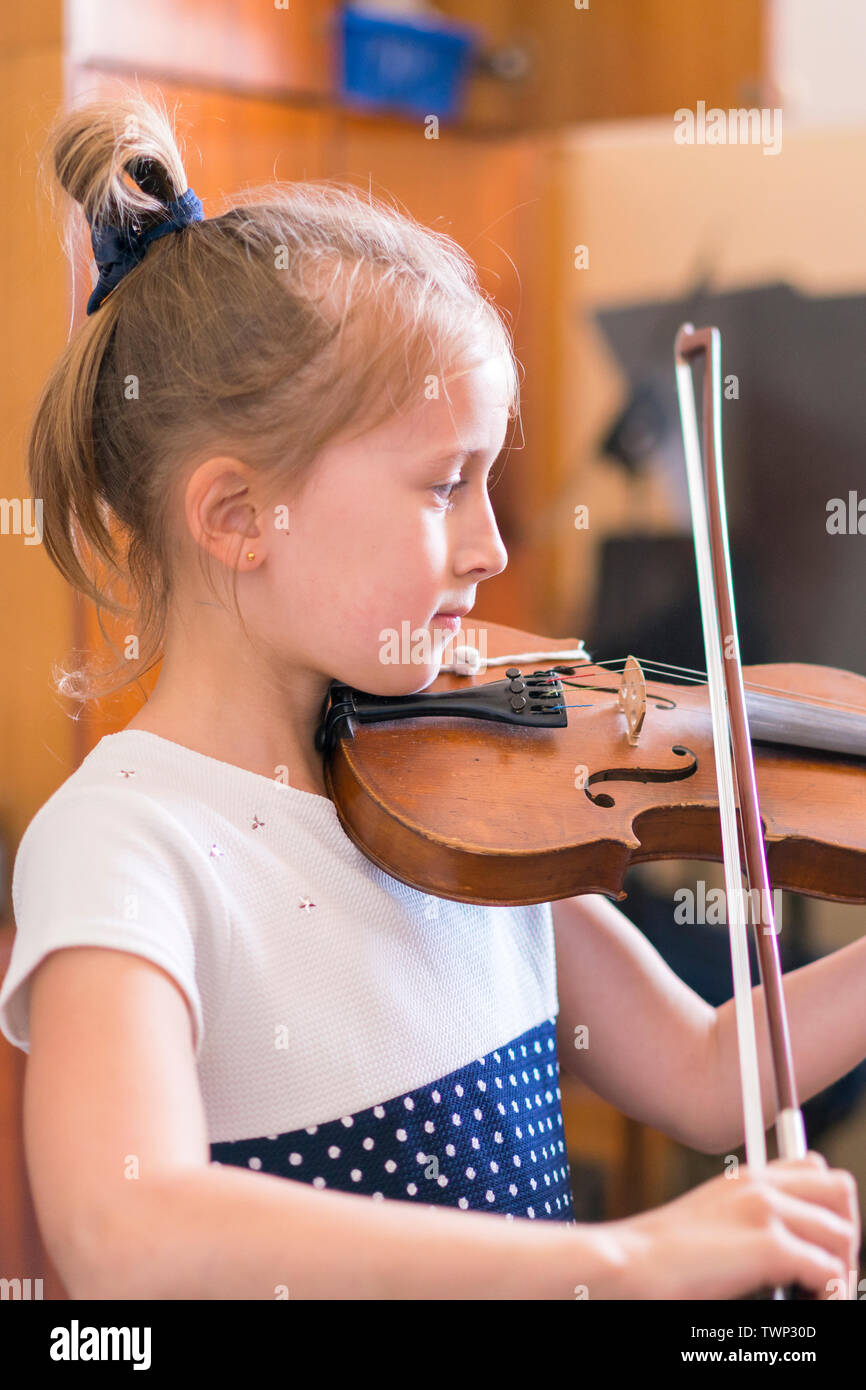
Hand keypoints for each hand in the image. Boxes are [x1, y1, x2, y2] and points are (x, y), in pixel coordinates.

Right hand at [606, 1151, 859, 1299]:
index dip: (828, 1209)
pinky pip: (830, 1273)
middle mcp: (759, 1186)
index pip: (816, 1168)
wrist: (627, 1265)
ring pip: (842, 1234)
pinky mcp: (768, 1246)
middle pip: (840, 1191)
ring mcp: (764, 1211)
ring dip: (839, 1270)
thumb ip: (746, 1218)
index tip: (819, 1247)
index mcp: (744, 1179)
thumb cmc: (659, 1257)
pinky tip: (804, 1302)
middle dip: (843, 1234)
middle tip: (825, 1274)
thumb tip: (793, 1247)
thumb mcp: (708, 1221)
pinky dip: (828, 1294)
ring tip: (815, 1295)